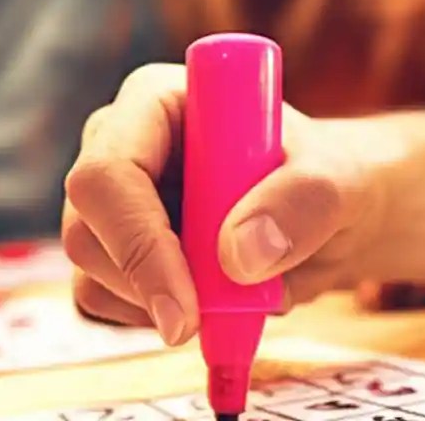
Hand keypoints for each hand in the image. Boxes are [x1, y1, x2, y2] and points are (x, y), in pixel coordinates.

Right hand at [61, 64, 386, 345]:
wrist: (325, 216)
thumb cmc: (327, 180)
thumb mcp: (340, 181)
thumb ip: (301, 203)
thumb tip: (238, 255)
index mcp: (154, 103)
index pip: (108, 173)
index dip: (138, 241)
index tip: (188, 306)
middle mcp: (115, 146)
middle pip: (84, 230)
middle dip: (147, 288)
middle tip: (211, 322)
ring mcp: (107, 202)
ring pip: (90, 274)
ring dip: (159, 306)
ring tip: (233, 292)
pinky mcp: (108, 249)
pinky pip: (103, 302)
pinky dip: (154, 318)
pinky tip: (205, 299)